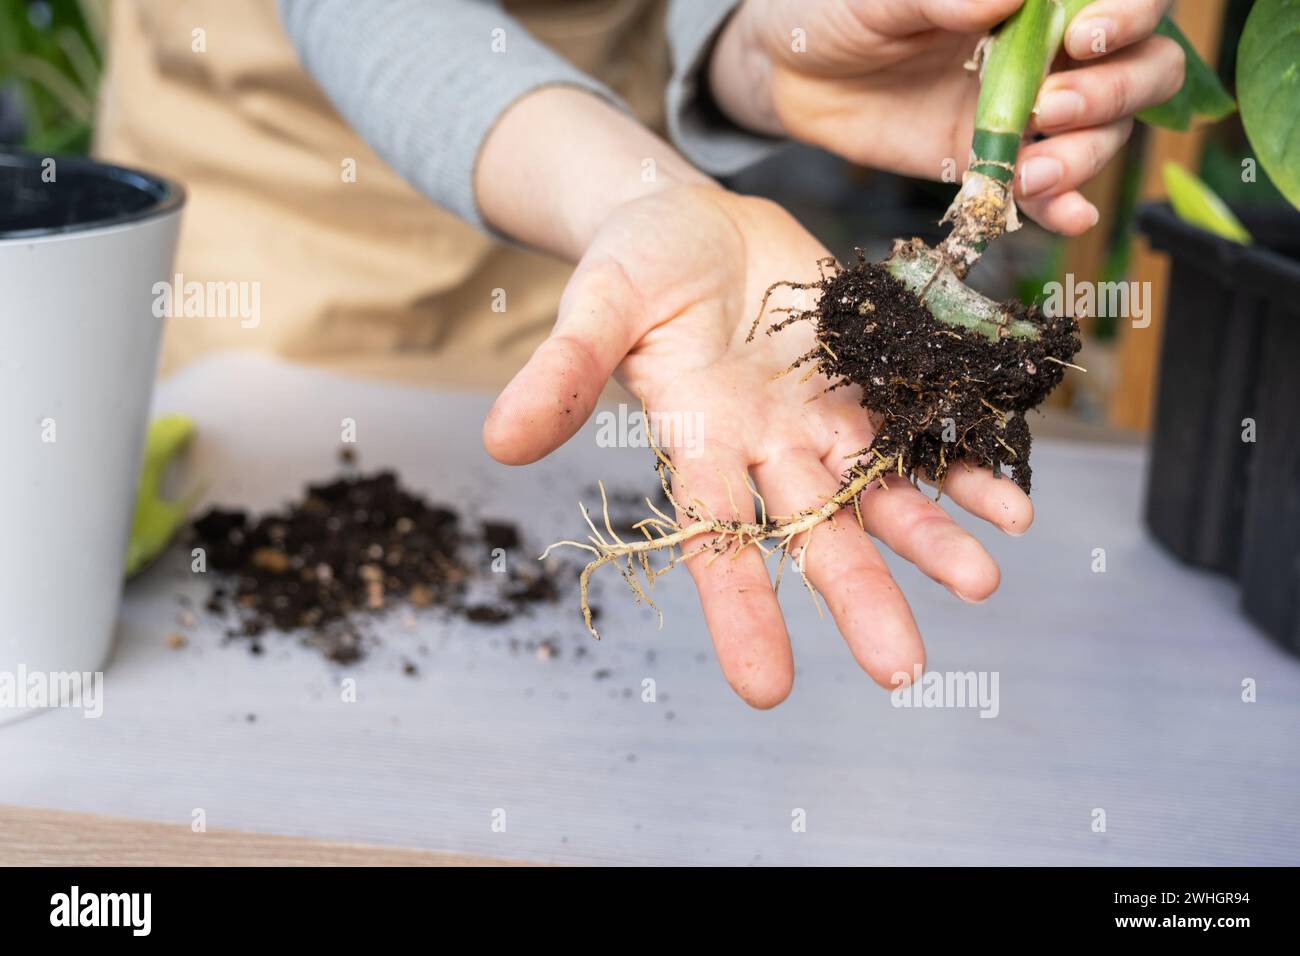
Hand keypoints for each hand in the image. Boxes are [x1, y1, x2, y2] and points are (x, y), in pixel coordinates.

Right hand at [483, 185, 1031, 706]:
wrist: (695, 219)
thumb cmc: (634, 265)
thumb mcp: (594, 306)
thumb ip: (561, 372)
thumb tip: (496, 440)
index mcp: (697, 443)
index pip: (716, 540)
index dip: (740, 610)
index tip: (767, 688)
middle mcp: (765, 449)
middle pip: (815, 532)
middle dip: (859, 595)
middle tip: (903, 669)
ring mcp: (820, 417)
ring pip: (881, 491)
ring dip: (929, 536)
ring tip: (983, 581)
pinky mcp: (864, 376)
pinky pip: (920, 427)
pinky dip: (962, 463)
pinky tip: (1009, 500)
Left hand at [710, 0, 1185, 234]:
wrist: (792, 70)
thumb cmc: (841, 8)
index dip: (1131, 13)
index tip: (1085, 35)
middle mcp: (1052, 49)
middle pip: (1141, 69)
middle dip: (1114, 92)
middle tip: (1054, 106)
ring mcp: (1029, 109)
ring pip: (1104, 133)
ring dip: (1085, 155)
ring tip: (1033, 171)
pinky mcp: (994, 161)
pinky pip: (1047, 188)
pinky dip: (1065, 205)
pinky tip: (1067, 216)